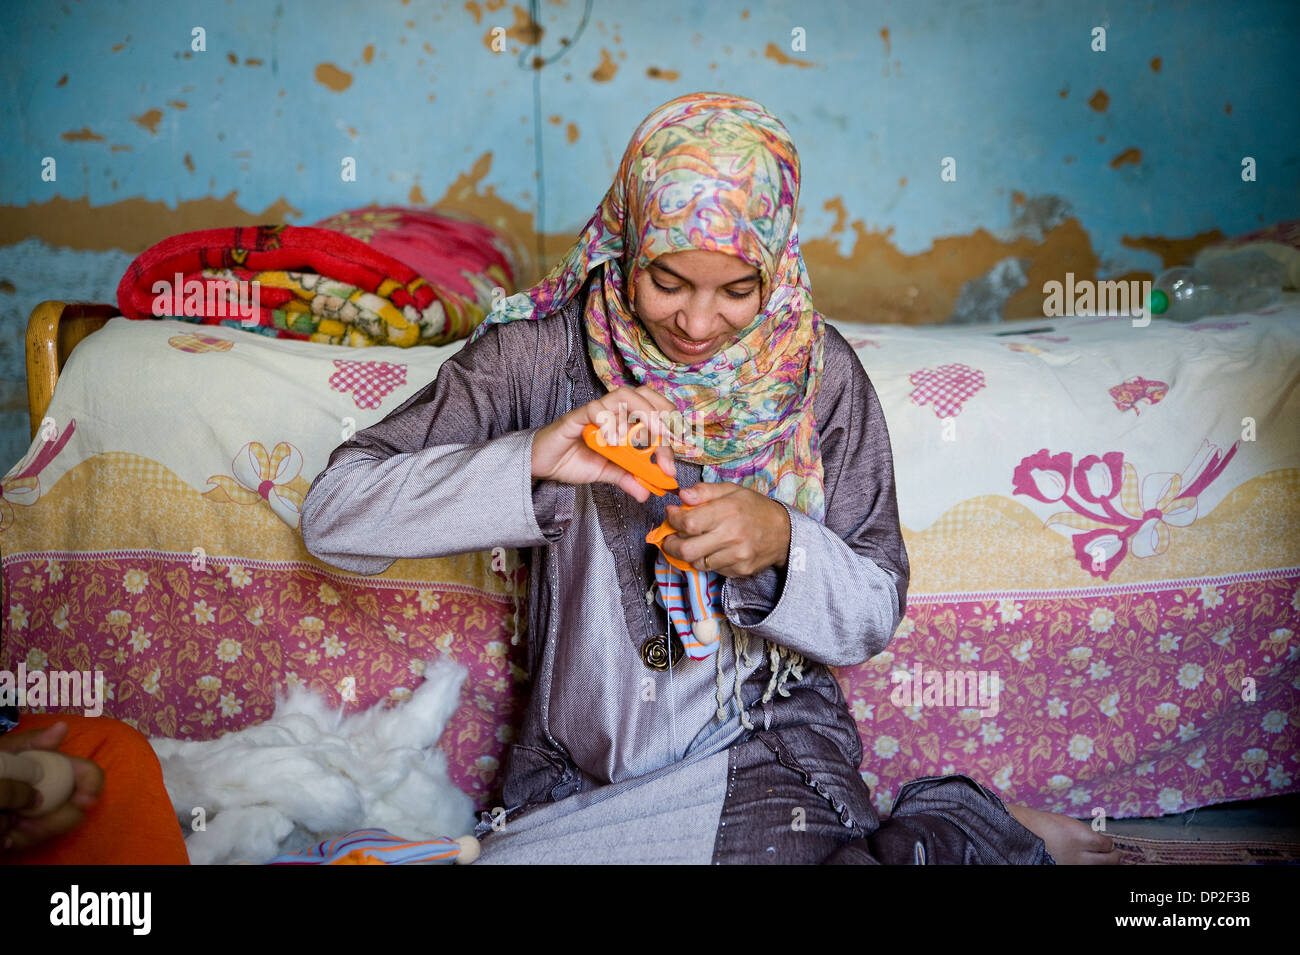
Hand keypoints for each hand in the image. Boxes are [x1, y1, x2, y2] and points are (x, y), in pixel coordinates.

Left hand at [0, 721, 103, 853]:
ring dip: (38, 829)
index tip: (85, 799)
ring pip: (56, 828)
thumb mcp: (7, 751)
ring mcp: (42, 814)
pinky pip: (34, 841)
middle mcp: (55, 792)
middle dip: (62, 817)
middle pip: (79, 807)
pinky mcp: (27, 834)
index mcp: (55, 769)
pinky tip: (8, 834)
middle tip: (33, 821)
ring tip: (13, 824)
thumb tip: (62, 726)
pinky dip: (22, 839)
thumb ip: (31, 742)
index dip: (92, 785)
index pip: (89, 775)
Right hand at [531, 385, 678, 502]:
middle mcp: (612, 412)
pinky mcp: (577, 417)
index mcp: (623, 421)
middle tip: (668, 437)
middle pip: (644, 394)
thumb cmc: (573, 461)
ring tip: (650, 436)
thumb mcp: (607, 473)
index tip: (670, 465)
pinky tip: (612, 440)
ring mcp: (595, 412)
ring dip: (642, 413)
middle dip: (662, 411)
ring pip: (624, 396)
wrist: (542, 465)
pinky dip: (609, 423)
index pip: (653, 416)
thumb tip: (647, 492)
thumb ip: (628, 478)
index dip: (667, 436)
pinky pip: (596, 410)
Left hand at [660, 481, 790, 577]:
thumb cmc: (755, 508)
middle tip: (669, 538)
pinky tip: (712, 550)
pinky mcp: (740, 570)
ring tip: (691, 542)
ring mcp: (736, 556)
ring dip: (689, 553)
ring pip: (697, 563)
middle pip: (687, 550)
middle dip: (670, 545)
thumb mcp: (732, 490)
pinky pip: (712, 570)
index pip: (689, 523)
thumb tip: (681, 495)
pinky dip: (706, 561)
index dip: (673, 520)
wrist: (784, 532)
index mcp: (728, 511)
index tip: (671, 515)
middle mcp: (732, 535)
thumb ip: (704, 491)